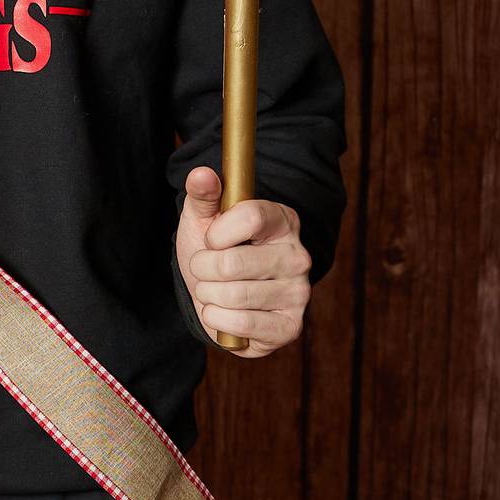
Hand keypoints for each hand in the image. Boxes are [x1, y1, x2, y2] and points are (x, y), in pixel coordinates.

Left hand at [175, 166, 312, 358]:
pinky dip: (218, 320)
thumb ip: (202, 195)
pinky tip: (222, 312)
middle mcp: (298, 256)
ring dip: (208, 295)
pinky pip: (242, 324)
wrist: (218, 296)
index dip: (217, 232)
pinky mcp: (290, 326)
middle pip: (232, 262)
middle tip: (205, 269)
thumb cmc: (213, 252)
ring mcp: (299, 293)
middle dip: (203, 268)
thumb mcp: (203, 220)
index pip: (250, 217)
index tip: (211, 239)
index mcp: (283, 221)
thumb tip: (201, 173)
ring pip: (233, 295)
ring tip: (213, 290)